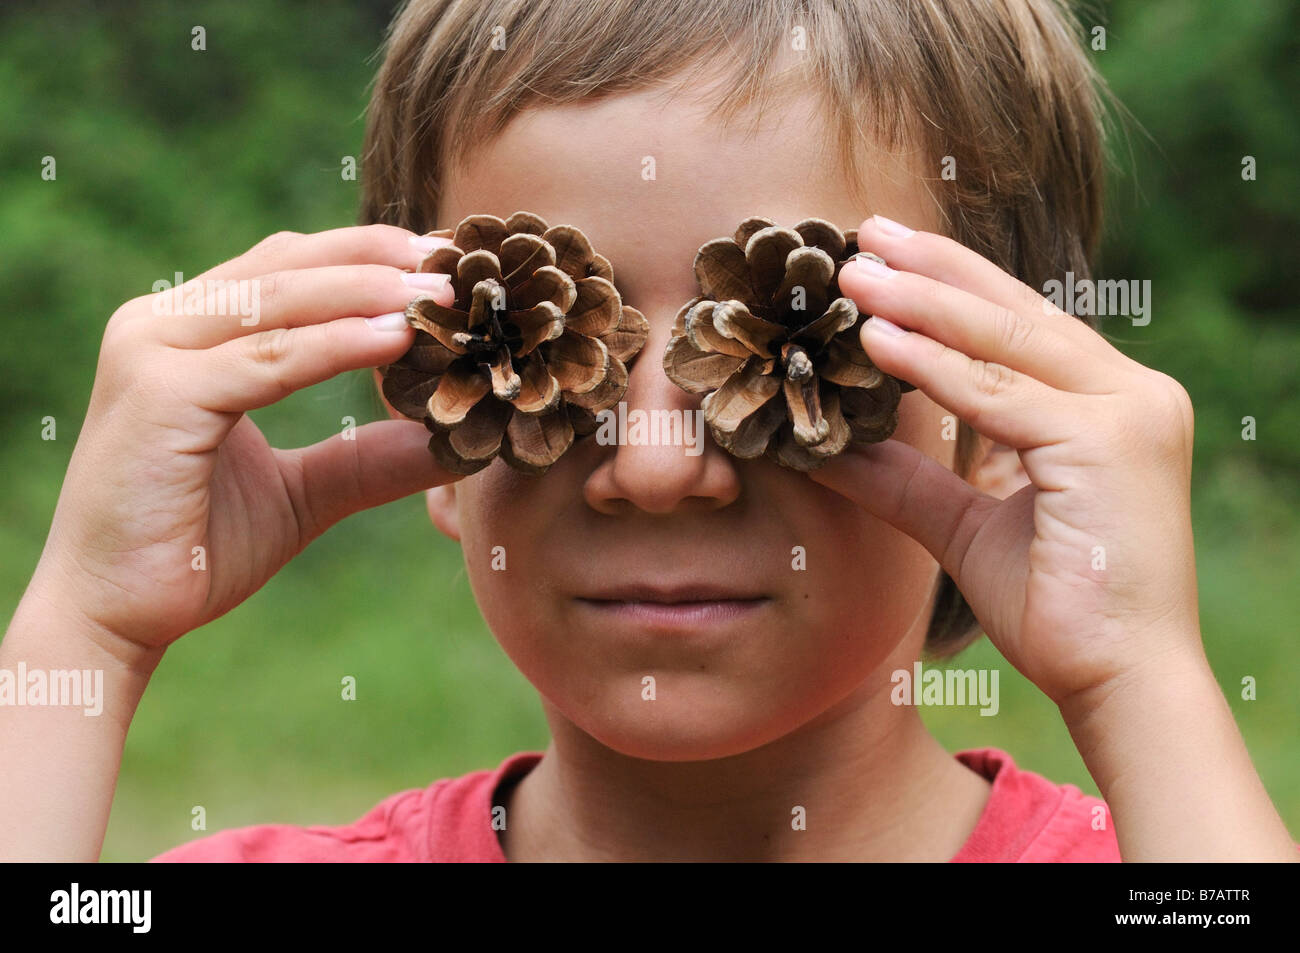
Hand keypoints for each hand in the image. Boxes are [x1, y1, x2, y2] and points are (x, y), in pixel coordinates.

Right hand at [33, 225, 459, 659]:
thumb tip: (451, 446)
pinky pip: (268, 359)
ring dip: (370, 292)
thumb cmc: (196, 551)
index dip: (370, 257)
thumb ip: (365, 459)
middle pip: (287, 266)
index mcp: (187, 334)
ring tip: (442, 293)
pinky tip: (396, 337)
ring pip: (281, 302)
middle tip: (459, 262)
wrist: (115, 615)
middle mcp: (161, 326)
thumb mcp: (301, 493)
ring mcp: (152, 352)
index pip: (288, 269)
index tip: (447, 262)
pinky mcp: (158, 394)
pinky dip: (336, 345)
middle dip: (380, 261)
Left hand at [813, 216, 1200, 704]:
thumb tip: (828, 449)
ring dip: (922, 302)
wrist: (1121, 679)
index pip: (1018, 326)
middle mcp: (1132, 392)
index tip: (886, 255)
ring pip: (1005, 341)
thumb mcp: (967, 526)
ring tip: (854, 271)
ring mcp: (1128, 412)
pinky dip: (934, 366)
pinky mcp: (1109, 443)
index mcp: (1108, 402)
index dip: (950, 284)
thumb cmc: (1056, 604)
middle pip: (1014, 312)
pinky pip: (1000, 394)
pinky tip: (878, 339)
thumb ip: (908, 481)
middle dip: (934, 268)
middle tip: (864, 231)